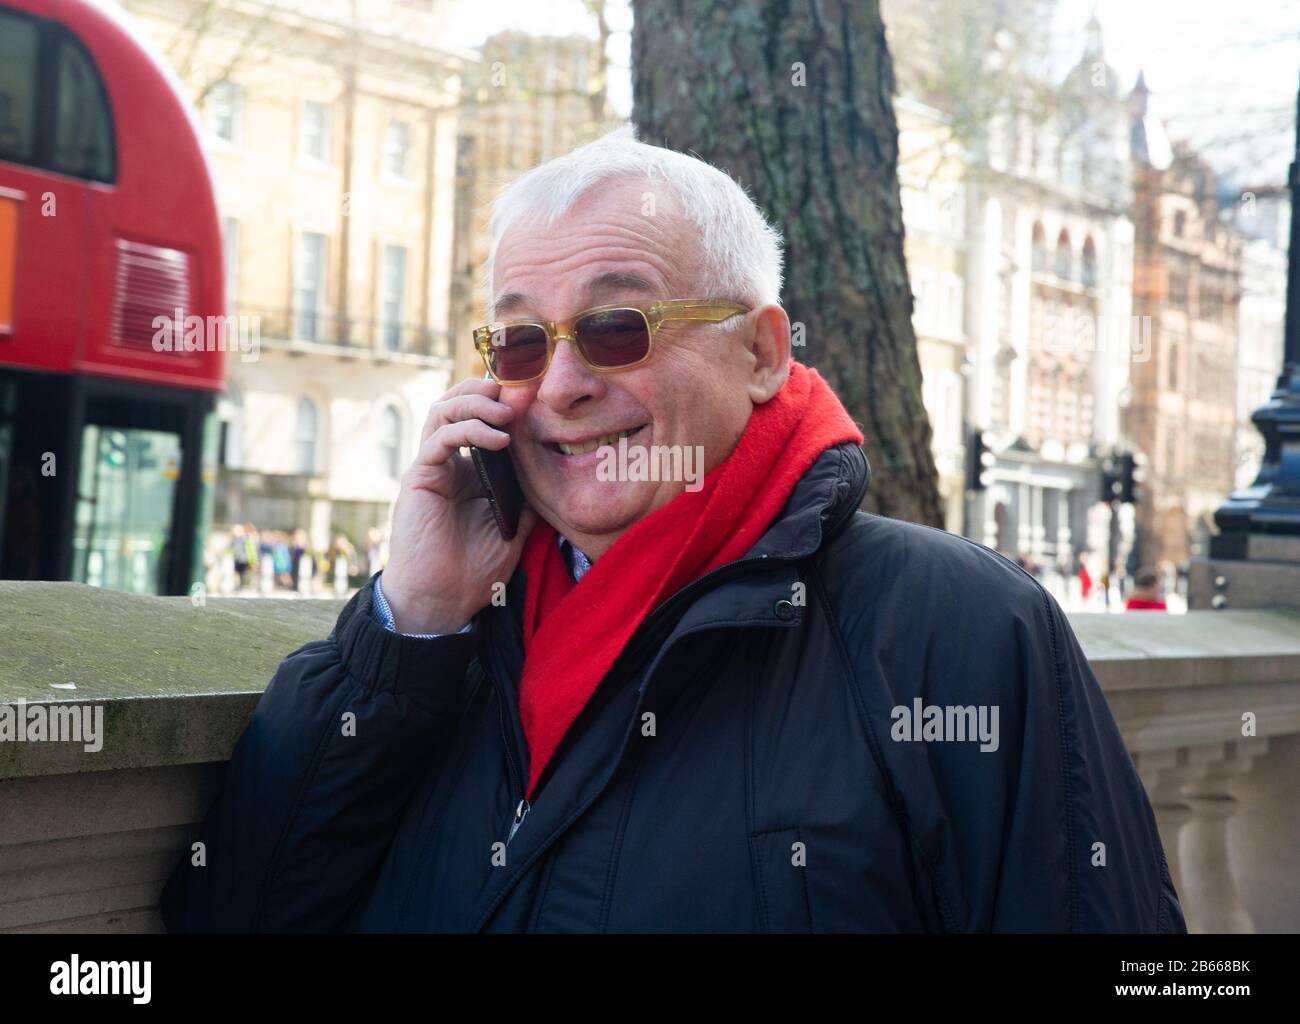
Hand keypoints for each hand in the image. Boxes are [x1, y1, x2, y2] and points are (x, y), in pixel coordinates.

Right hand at [379, 378, 537, 633]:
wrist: (443, 600)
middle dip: (484, 390)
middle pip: (456, 403)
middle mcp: (447, 462)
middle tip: (516, 392)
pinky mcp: (419, 478)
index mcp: (469, 469)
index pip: (480, 418)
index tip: (536, 396)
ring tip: (507, 411)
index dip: (503, 401)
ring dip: (475, 402)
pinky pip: (438, 440)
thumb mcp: (517, 526)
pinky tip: (498, 439)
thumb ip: (529, 496)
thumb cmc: (475, 568)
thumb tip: (557, 472)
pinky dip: (468, 430)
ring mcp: (431, 467)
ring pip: (443, 411)